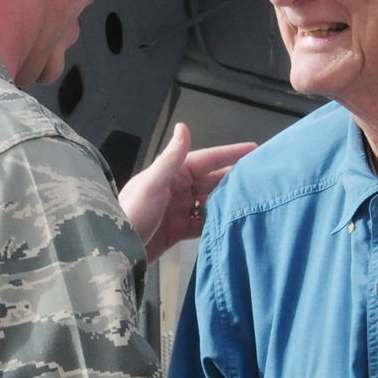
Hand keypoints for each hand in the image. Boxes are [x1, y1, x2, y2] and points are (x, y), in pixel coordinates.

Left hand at [117, 123, 257, 262]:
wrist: (115, 251)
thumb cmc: (131, 213)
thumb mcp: (152, 184)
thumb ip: (171, 158)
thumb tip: (184, 126)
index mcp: (172, 173)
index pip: (207, 159)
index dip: (230, 154)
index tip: (255, 149)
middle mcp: (177, 188)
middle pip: (212, 180)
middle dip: (235, 178)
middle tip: (262, 178)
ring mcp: (178, 210)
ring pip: (210, 201)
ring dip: (227, 201)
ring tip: (253, 201)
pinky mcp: (177, 231)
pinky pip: (202, 224)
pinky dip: (216, 223)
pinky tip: (232, 224)